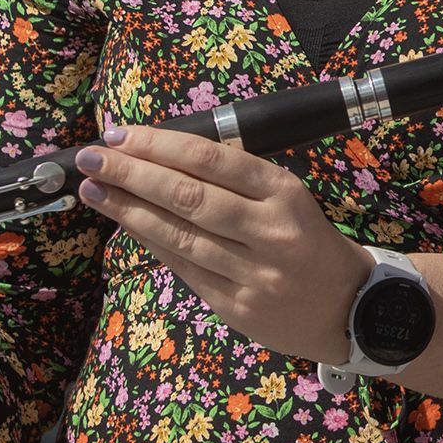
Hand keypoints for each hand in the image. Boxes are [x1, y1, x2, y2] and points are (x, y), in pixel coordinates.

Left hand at [72, 128, 371, 365]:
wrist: (350, 307)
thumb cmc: (310, 241)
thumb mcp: (289, 197)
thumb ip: (237, 179)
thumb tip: (163, 154)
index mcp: (284, 193)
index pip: (212, 160)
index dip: (159, 145)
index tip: (119, 135)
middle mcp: (270, 231)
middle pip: (188, 195)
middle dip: (132, 174)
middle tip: (92, 158)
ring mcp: (252, 273)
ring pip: (179, 235)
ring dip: (129, 210)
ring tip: (94, 190)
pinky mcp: (236, 307)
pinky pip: (184, 268)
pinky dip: (150, 243)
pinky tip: (125, 223)